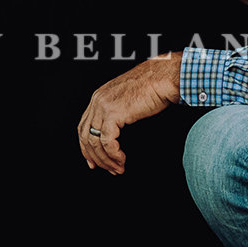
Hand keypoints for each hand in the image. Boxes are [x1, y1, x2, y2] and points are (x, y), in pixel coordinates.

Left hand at [76, 52, 181, 174]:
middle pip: (86, 136)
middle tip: (107, 169)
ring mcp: (103, 106)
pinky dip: (113, 154)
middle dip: (95, 157)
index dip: (87, 147)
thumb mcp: (128, 98)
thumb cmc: (153, 86)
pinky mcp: (113, 113)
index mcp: (99, 96)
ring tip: (117, 168)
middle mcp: (97, 100)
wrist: (163, 77)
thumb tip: (116, 129)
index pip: (84, 127)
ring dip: (106, 160)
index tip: (93, 161)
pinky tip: (121, 160)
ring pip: (95, 142)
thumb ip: (118, 110)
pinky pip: (107, 141)